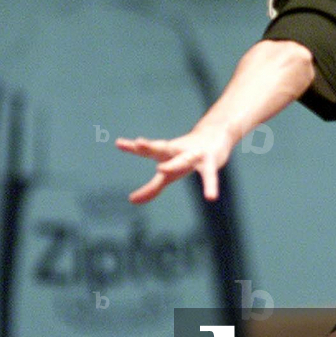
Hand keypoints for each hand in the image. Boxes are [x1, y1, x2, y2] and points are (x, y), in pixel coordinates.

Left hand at [116, 127, 235, 203]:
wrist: (216, 136)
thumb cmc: (188, 157)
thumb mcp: (169, 174)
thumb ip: (151, 188)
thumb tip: (131, 200)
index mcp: (166, 152)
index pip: (147, 150)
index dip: (133, 147)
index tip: (119, 143)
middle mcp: (178, 150)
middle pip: (162, 148)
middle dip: (151, 146)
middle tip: (138, 143)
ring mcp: (195, 154)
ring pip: (184, 159)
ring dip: (173, 164)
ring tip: (161, 170)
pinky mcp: (210, 161)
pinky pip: (210, 175)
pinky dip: (210, 185)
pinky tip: (211, 197)